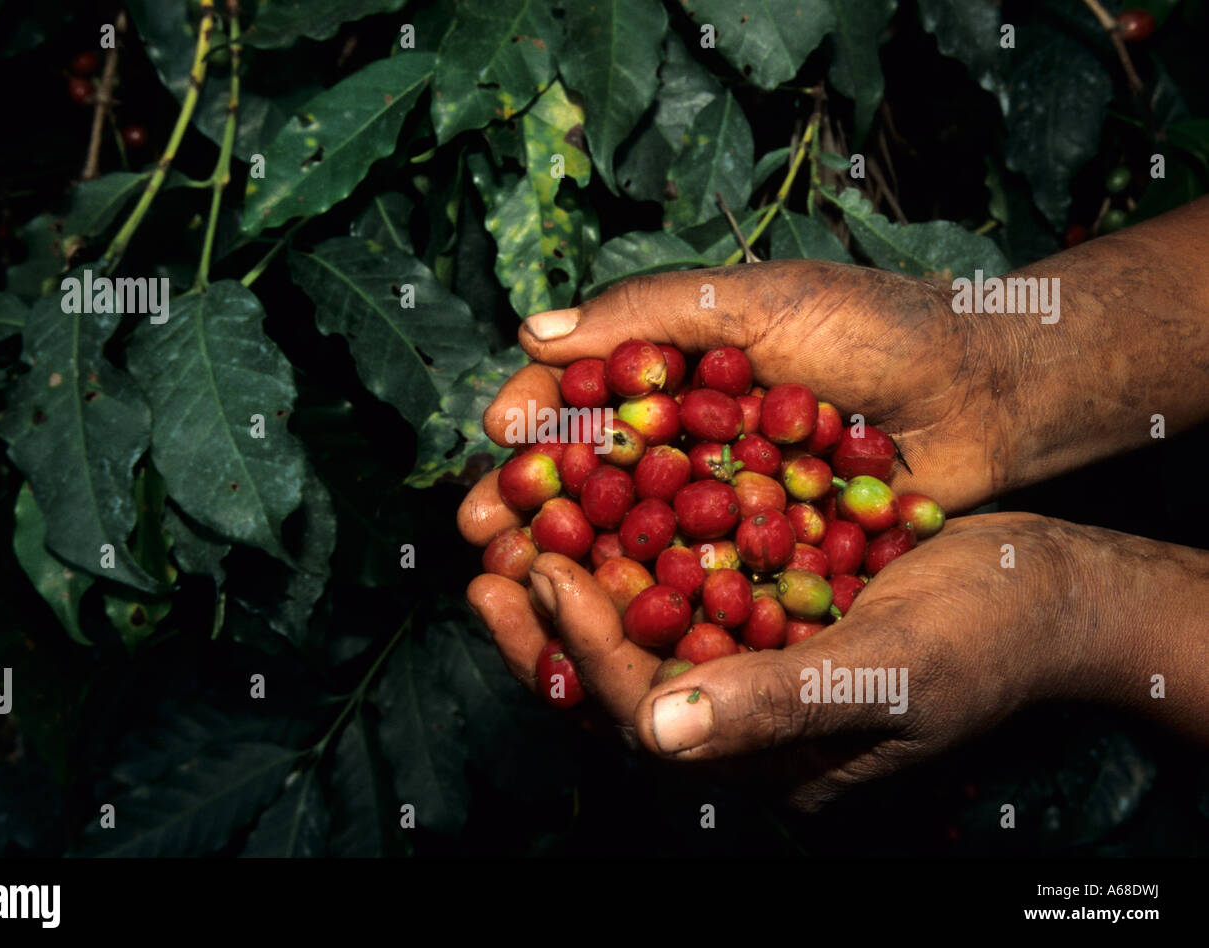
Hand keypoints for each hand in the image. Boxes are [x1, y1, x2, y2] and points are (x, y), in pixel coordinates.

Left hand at [469, 512, 1206, 809]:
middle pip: (618, 682)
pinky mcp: (762, 618)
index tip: (540, 570)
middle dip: (547, 630)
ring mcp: (750, 668)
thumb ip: (776, 702)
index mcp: (767, 757)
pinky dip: (629, 551)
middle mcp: (743, 720)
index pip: (647, 712)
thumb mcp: (890, 671)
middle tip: (482, 567)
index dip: (586, 646)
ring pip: (635, 635)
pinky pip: (672, 592)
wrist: (1049, 594)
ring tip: (514, 533)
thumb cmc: (988, 639)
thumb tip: (656, 732)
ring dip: (575, 586)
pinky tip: (595, 506)